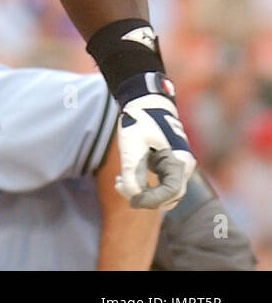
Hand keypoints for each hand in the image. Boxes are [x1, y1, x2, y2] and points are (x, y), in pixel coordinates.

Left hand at [114, 74, 195, 210]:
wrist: (144, 101)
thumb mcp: (131, 146)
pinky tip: (124, 178)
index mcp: (179, 162)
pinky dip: (144, 185)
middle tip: (120, 187)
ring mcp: (178, 165)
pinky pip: (160, 183)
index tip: (131, 199)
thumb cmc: (138, 120)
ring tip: (119, 182)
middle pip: (169, 196)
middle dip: (145, 198)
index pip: (171, 193)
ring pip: (164, 192)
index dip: (151, 200)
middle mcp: (183, 166)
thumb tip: (134, 197)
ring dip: (143, 193)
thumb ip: (132, 174)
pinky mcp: (169, 163)